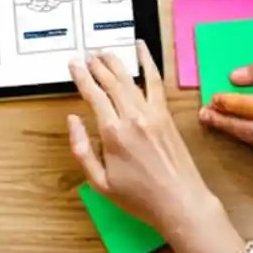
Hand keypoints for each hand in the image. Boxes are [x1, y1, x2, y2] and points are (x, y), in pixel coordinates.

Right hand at [67, 42, 243, 252]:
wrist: (180, 202)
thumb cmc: (139, 198)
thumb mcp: (100, 182)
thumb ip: (81, 149)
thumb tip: (72, 120)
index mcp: (113, 133)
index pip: (93, 96)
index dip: (81, 77)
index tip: (73, 65)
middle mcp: (132, 117)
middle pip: (111, 82)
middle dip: (96, 66)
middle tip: (87, 55)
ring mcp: (152, 113)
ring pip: (130, 79)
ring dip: (115, 62)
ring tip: (104, 51)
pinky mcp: (166, 115)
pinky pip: (156, 82)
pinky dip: (148, 63)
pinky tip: (141, 49)